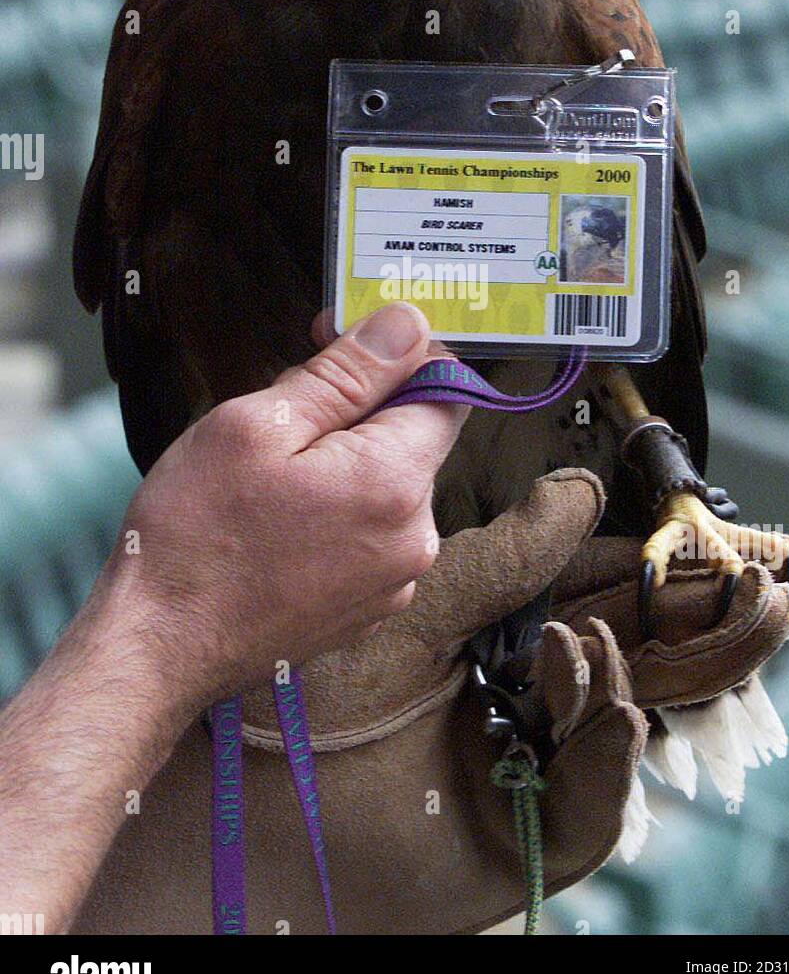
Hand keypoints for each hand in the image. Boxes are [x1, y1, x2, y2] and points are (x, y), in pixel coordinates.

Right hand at [94, 302, 466, 711]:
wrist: (158, 649)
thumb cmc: (195, 535)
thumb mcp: (259, 425)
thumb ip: (346, 373)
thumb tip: (409, 325)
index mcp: (395, 483)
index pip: (445, 390)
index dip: (397, 357)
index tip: (341, 345)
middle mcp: (415, 538)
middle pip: (415, 440)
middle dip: (360, 413)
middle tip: (283, 413)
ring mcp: (395, 581)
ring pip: (390, 487)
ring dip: (345, 464)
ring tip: (271, 478)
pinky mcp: (369, 608)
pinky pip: (372, 533)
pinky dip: (338, 512)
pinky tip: (279, 520)